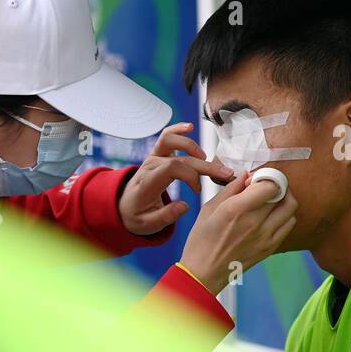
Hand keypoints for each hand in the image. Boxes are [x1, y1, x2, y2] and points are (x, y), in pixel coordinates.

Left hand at [119, 123, 233, 235]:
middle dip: (205, 165)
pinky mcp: (157, 154)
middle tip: (225, 174)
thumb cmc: (137, 215)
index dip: (191, 175)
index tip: (198, 190)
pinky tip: (189, 126)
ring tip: (206, 158)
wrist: (125, 206)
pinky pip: (166, 136)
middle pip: (180, 158)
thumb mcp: (148, 225)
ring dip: (192, 146)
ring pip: (171, 141)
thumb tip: (185, 205)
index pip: (172, 168)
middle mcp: (150, 166)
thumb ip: (166, 216)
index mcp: (148, 182)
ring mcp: (153, 157)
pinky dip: (177, 129)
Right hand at [179, 171, 298, 293]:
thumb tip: (247, 175)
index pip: (269, 185)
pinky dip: (285, 215)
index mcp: (237, 209)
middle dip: (275, 184)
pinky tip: (272, 215)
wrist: (204, 272)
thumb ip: (231, 189)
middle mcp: (255, 222)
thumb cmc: (202, 240)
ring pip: (290, 207)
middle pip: (282, 193)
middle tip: (266, 186)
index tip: (258, 179)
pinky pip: (289, 224)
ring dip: (283, 198)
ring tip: (271, 199)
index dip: (266, 177)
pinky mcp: (270, 247)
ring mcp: (265, 236)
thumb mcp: (210, 208)